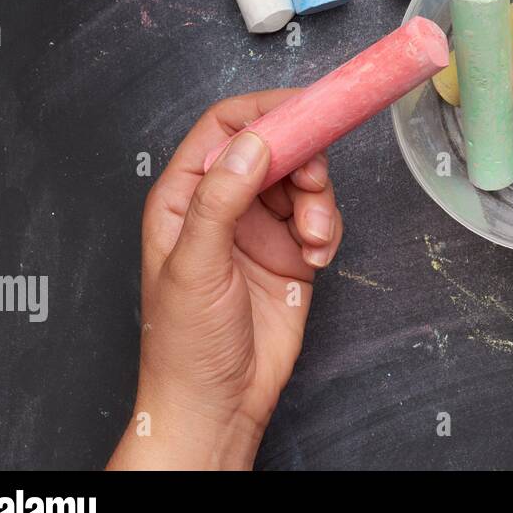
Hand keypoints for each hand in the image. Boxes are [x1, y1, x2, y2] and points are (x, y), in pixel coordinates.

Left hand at [108, 90, 343, 469]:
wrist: (219, 403)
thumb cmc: (184, 344)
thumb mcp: (195, 265)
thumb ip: (221, 199)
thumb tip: (252, 144)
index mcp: (186, 196)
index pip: (226, 127)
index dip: (265, 111)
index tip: (305, 108)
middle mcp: (225, 204)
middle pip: (276, 147)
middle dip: (304, 160)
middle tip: (314, 182)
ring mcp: (260, 227)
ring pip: (305, 181)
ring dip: (320, 203)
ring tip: (315, 238)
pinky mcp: (292, 251)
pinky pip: (322, 218)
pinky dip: (328, 232)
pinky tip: (316, 260)